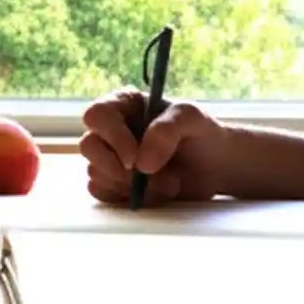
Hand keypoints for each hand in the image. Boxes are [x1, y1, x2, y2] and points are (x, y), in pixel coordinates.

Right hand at [78, 88, 227, 204]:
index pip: (97, 115)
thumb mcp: (192, 118)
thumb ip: (167, 130)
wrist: (215, 167)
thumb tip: (141, 162)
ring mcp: (110, 158)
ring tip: (168, 183)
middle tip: (147, 176)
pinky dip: (129, 199)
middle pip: (88, 146)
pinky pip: (102, 194)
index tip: (135, 159)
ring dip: (133, 186)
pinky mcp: (113, 184)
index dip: (112, 138)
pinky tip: (155, 194)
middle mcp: (110, 131)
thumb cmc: (201, 134)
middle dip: (118, 168)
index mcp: (123, 105)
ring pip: (96, 174)